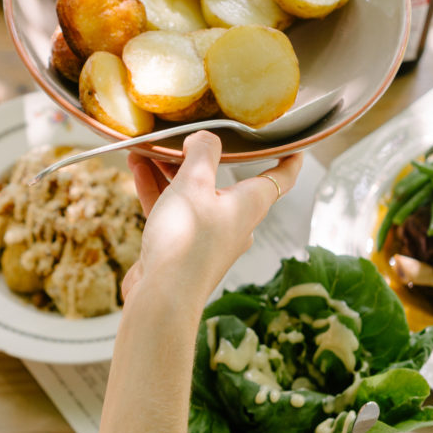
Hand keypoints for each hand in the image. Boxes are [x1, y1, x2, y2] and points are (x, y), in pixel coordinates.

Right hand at [122, 131, 302, 304]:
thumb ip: (202, 153)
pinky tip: (138, 170)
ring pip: (193, 193)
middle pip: (225, 180)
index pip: (281, 177)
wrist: (162, 297)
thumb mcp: (194, 184)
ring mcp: (207, 236)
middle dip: (205, 156)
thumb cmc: (186, 243)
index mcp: (249, 205)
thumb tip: (204, 138)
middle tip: (190, 135)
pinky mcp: (181, 246)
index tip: (294, 145)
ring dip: (172, 170)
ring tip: (150, 148)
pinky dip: (158, 189)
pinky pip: (172, 209)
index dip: (289, 158)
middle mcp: (233, 221)